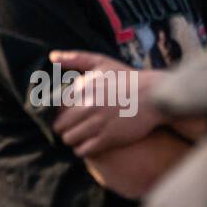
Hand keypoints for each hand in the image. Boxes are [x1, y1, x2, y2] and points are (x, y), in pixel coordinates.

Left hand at [48, 50, 165, 156]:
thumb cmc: (126, 78)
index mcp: (82, 89)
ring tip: (78, 137)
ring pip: (69, 139)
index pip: (55, 107)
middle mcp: (88, 106)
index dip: (57, 113)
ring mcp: (98, 123)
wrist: (154, 96)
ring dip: (71, 140)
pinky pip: (83, 150)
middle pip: (59, 126)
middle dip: (62, 128)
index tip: (62, 115)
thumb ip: (75, 58)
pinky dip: (81, 149)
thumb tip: (52, 56)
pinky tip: (87, 145)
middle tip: (69, 128)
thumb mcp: (101, 62)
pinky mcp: (109, 138)